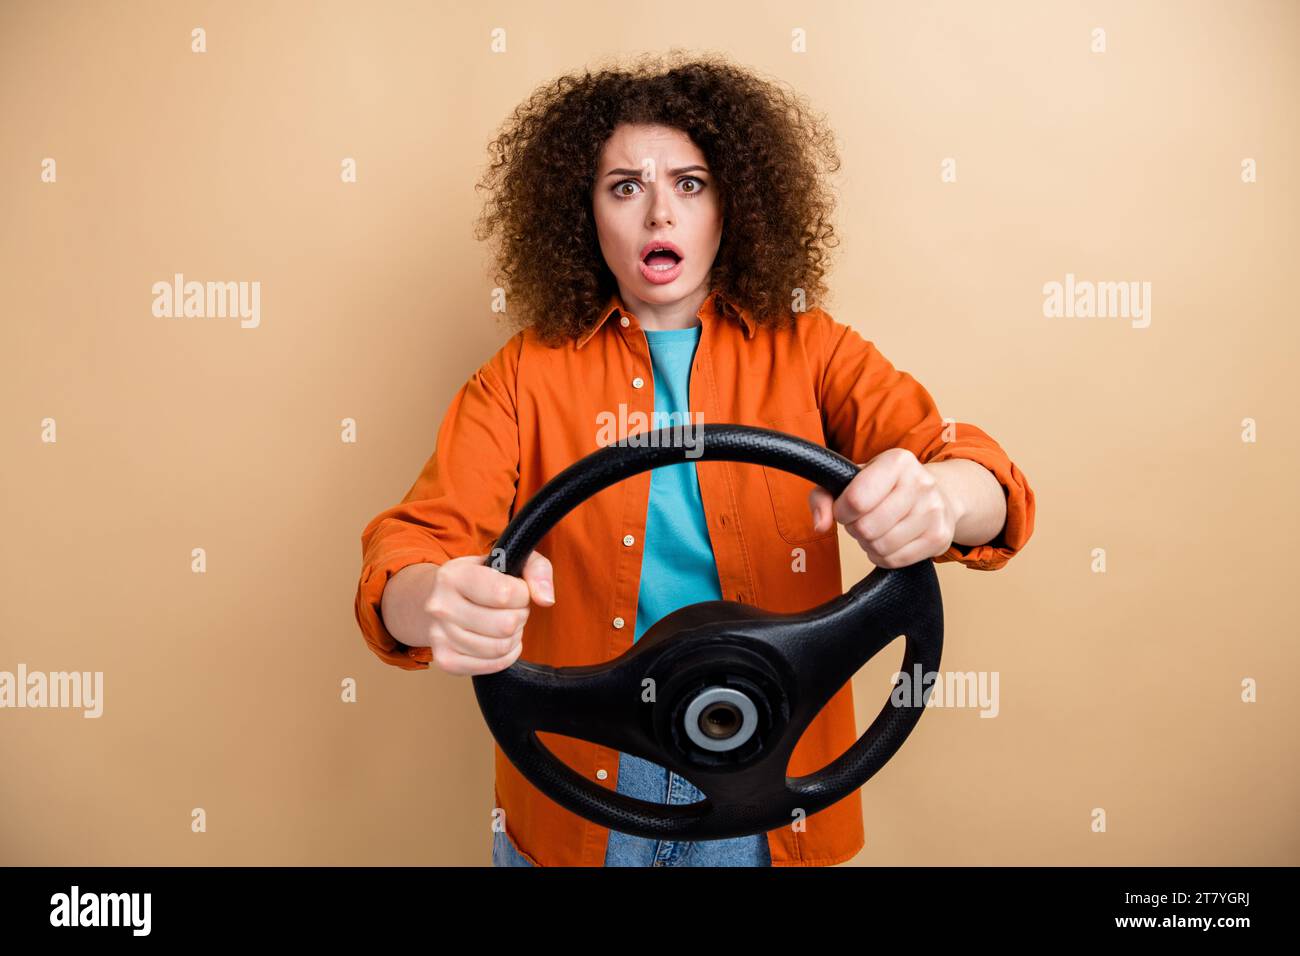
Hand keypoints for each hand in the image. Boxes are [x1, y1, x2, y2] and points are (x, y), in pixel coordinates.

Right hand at [381, 550, 554, 674]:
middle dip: (519, 617)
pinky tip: (501, 641)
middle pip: (505, 625)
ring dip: (513, 637)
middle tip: (512, 609)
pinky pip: (491, 666)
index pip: (504, 594)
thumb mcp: (507, 559)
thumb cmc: (479, 578)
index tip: (517, 590)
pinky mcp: (445, 660)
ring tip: (505, 624)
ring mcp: (439, 636)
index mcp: (453, 576)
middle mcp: (440, 606)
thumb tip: (546, 599)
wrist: (437, 598)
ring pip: (499, 648)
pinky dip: (505, 656)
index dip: (523, 595)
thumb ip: (536, 570)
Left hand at [808, 448, 958, 567]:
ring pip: (881, 547)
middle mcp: (921, 483)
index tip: (845, 509)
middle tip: (862, 520)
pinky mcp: (940, 537)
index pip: (856, 500)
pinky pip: (896, 561)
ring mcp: (934, 511)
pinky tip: (888, 542)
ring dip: (869, 544)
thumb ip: (823, 496)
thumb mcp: (852, 479)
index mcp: (897, 461)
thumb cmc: (885, 486)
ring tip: (875, 530)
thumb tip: (820, 525)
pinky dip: (883, 557)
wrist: (937, 494)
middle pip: (867, 528)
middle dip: (856, 529)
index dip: (842, 512)